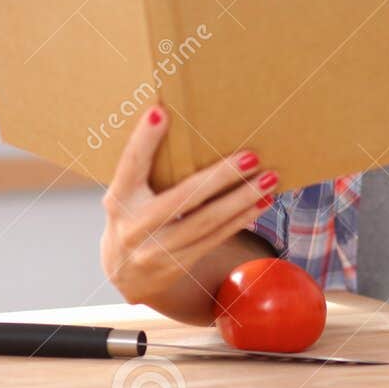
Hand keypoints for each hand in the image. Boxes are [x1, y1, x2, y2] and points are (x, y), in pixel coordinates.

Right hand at [99, 105, 281, 307]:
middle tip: (251, 157)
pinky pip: (216, 237)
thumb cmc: (133, 218)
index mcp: (119, 199)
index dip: (143, 140)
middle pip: (183, 198)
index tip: (160, 111)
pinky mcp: (178, 265)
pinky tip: (263, 202)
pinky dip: (242, 218)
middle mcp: (135, 226)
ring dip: (243, 199)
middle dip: (221, 177)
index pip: (130, 165)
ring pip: (208, 221)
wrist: (125, 276)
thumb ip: (146, 171)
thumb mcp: (127, 196)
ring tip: (269, 178)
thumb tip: (183, 124)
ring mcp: (156, 249)